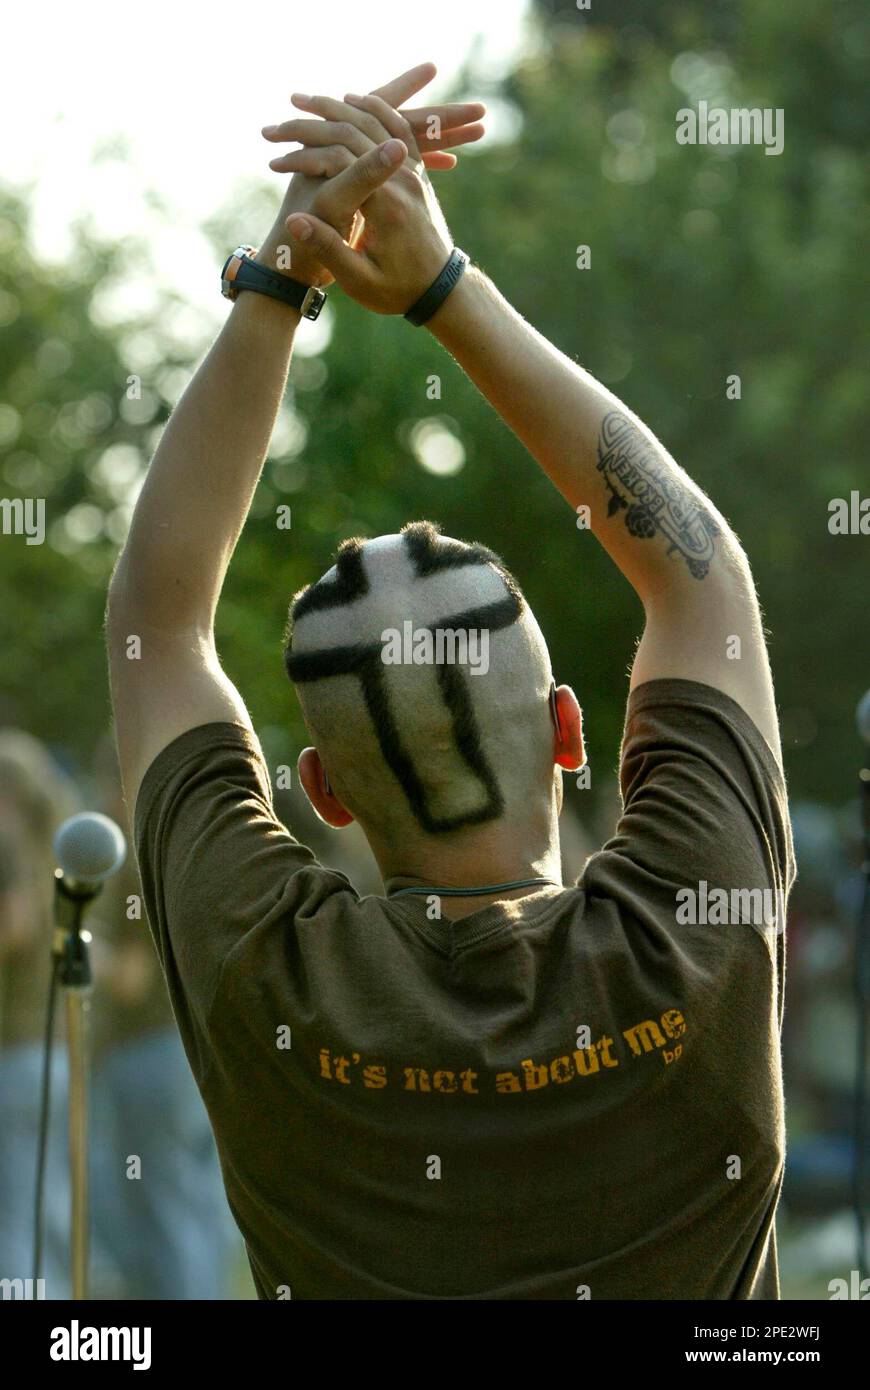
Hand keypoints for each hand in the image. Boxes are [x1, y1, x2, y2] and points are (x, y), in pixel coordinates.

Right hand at [258, 62, 482, 289]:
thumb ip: (328, 249)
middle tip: (282, 115)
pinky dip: (375, 108)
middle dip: (315, 120)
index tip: (274, 162)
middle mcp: (403, 180)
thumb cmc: (398, 291)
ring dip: (341, 105)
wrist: (441, 290)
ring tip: (308, 100)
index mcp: (387, 205)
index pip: (340, 159)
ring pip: (378, 120)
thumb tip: (294, 222)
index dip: (303, 158)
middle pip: (357, 129)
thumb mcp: (360, 281)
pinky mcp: (417, 172)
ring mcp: (413, 173)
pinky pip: (398, 126)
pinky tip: (354, 101)